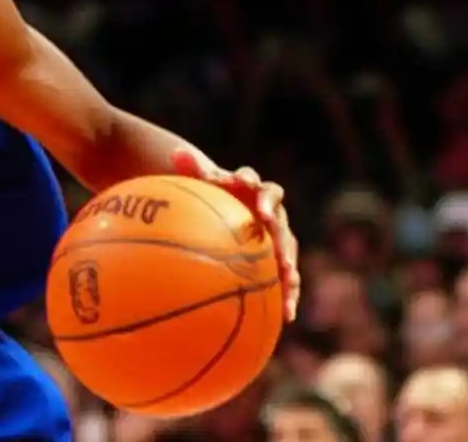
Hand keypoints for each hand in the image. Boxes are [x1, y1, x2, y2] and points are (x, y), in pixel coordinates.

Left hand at [171, 149, 299, 321]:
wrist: (225, 205)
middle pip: (283, 224)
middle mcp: (273, 214)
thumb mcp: (201, 181)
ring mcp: (278, 237)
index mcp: (256, 193)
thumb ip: (193, 169)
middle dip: (282, 239)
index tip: (259, 210)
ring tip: (288, 284)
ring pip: (290, 252)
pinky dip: (289, 295)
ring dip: (291, 268)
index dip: (265, 198)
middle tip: (280, 252)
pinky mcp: (278, 259)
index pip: (266, 191)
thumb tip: (176, 151)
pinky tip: (287, 317)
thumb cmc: (211, 192)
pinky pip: (287, 278)